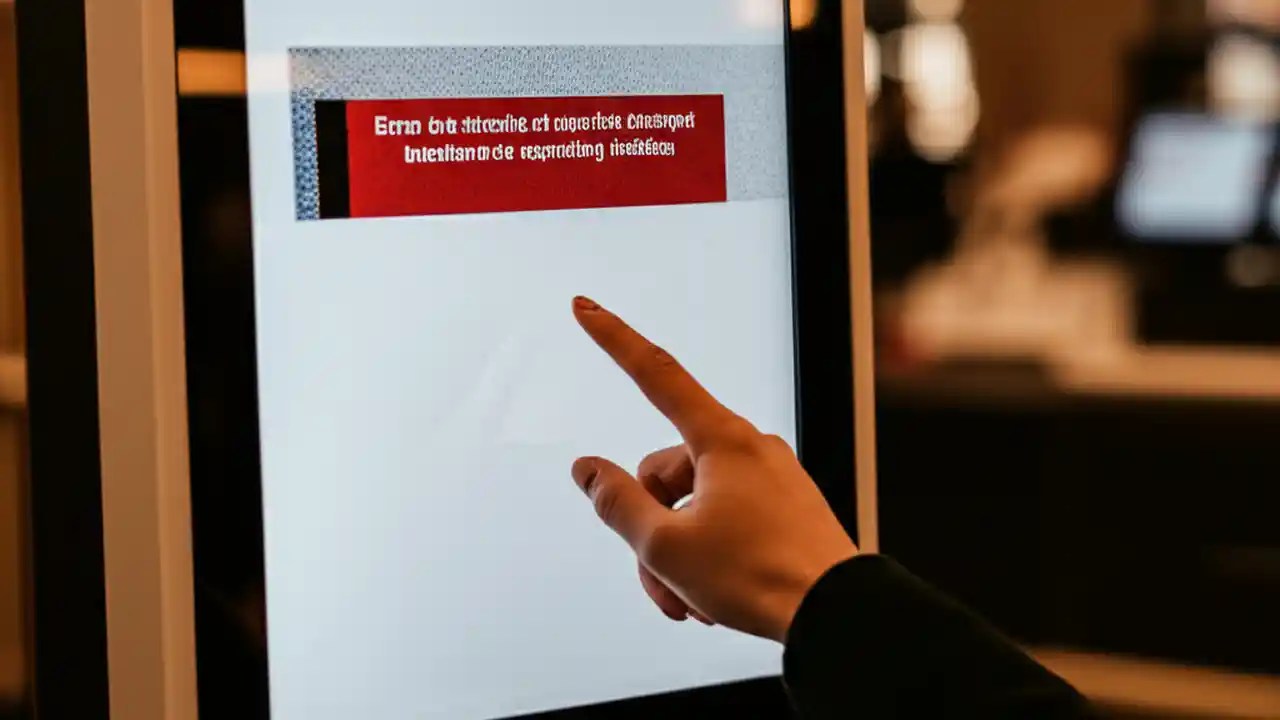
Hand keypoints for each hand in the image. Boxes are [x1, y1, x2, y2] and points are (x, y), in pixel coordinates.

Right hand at [569, 296, 857, 642]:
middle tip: (663, 583)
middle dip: (653, 530)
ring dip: (680, 554)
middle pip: (666, 474)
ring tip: (691, 602)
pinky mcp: (786, 504)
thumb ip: (618, 503)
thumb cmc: (757, 577)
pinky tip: (716, 597)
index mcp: (722, 440)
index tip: (586, 307)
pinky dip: (711, 555)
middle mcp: (750, 447)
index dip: (613, 339)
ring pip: (695, 505)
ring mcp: (772, 475)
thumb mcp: (666, 547)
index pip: (655, 374)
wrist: (838, 613)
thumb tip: (588, 469)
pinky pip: (728, 518)